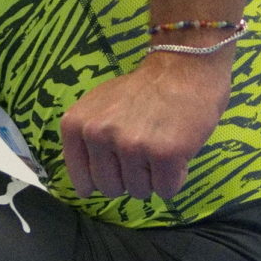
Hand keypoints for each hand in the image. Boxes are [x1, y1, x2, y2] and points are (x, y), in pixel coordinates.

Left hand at [59, 49, 231, 201]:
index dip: (103, 178)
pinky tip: (176, 152)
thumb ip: (85, 141)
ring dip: (153, 177)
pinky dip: (174, 178)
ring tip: (160, 146)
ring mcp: (131, 145)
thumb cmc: (142, 90)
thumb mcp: (98, 106)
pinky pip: (165, 190)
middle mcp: (98, 135)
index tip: (118, 165)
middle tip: (144, 151)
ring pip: (139, 192)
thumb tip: (83, 189)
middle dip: (130, 178)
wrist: (184, 68)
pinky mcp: (164, 154)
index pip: (82, 179)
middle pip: (111, 189)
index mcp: (77, 124)